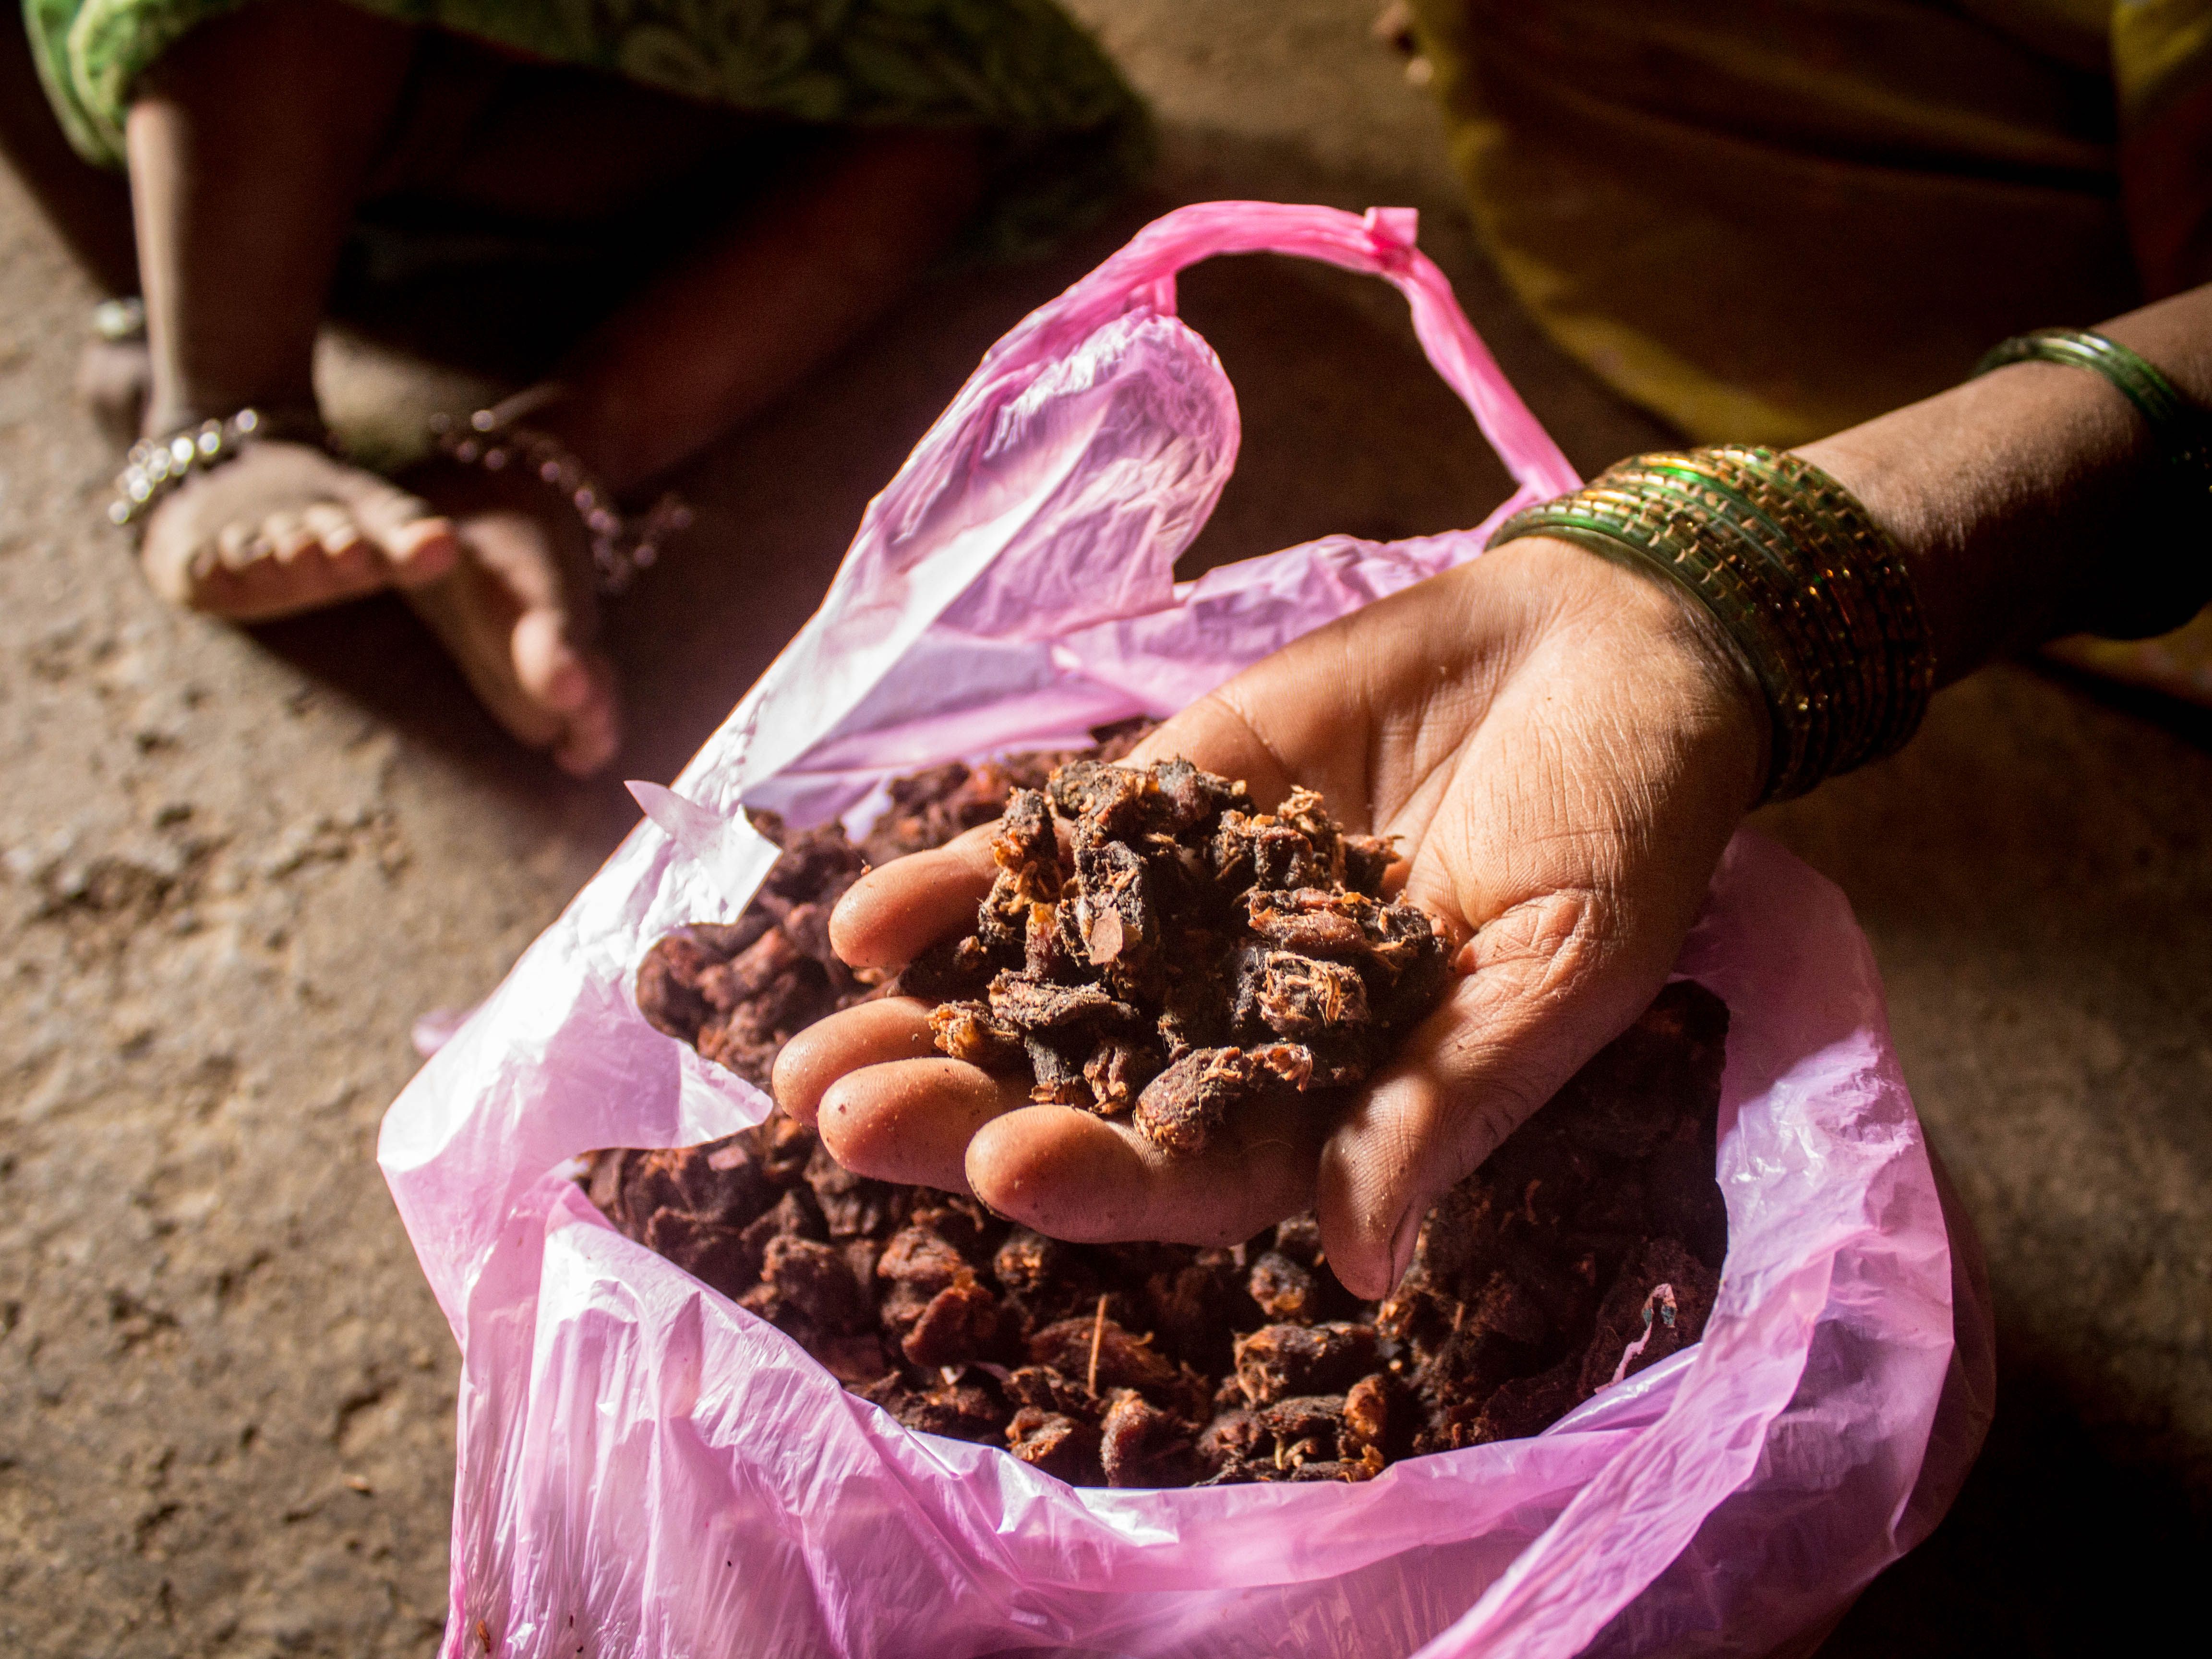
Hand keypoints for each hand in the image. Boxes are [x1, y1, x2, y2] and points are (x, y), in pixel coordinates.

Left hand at [773, 537, 1766, 1296]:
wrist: (1610, 645)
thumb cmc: (1626, 819)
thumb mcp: (1565, 965)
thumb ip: (1452, 1100)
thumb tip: (1358, 1261)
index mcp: (1343, 1099)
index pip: (1201, 1171)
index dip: (1103, 1179)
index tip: (1011, 1168)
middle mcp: (1244, 1024)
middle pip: (1084, 1093)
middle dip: (960, 1112)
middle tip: (837, 1120)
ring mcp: (1191, 914)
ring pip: (1038, 989)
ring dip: (921, 1020)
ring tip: (800, 1055)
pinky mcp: (1168, 803)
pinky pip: (1050, 855)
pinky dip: (961, 882)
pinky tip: (862, 916)